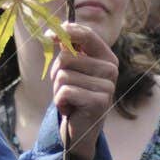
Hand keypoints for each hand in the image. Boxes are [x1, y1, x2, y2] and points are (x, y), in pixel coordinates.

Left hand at [48, 22, 117, 159]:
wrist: (80, 128)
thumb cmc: (74, 95)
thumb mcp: (71, 69)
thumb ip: (67, 49)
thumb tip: (55, 31)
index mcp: (106, 57)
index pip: (87, 35)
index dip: (66, 32)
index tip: (49, 35)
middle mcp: (111, 69)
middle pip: (66, 58)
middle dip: (56, 74)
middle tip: (65, 88)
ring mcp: (107, 86)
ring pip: (63, 75)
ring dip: (57, 90)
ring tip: (69, 99)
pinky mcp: (99, 102)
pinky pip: (64, 92)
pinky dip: (60, 101)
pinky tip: (70, 109)